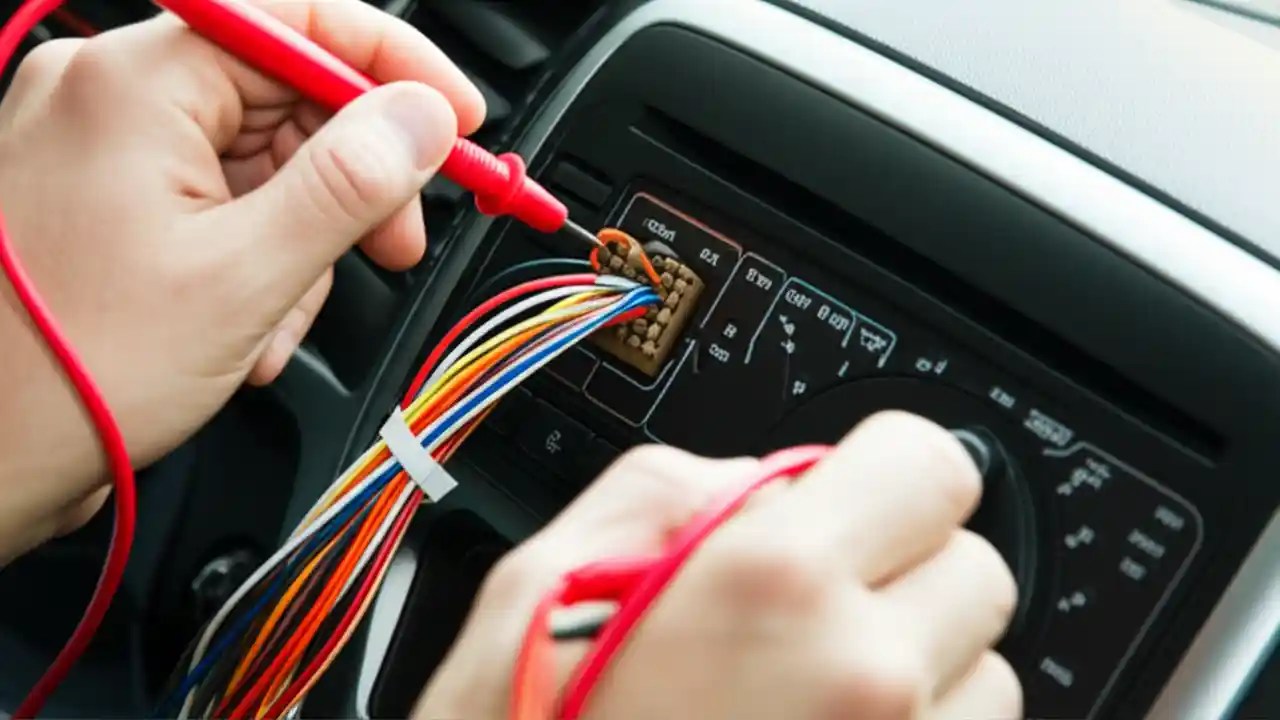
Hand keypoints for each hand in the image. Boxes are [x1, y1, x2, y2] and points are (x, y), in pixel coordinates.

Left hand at [0, 0, 484, 561]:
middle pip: (286, 96)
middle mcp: (109, 94)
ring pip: (261, 159)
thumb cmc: (72, 376)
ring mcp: (103, 145)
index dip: (396, 66)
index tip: (458, 118)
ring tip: (278, 320)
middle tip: (396, 241)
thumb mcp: (245, 277)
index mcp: (135, 83)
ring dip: (299, 241)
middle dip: (351, 180)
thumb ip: (349, 184)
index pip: (300, 19)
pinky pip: (218, 199)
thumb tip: (421, 116)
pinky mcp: (107, 196)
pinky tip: (245, 324)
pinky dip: (254, 256)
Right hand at [416, 412, 1020, 719]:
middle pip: (974, 571)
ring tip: (801, 707)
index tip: (850, 502)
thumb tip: (758, 481)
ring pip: (984, 678)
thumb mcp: (535, 585)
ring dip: (915, 675)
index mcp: (771, 582)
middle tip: (806, 617)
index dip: (884, 476)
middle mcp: (863, 676)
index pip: (930, 466)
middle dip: (900, 576)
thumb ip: (661, 491)